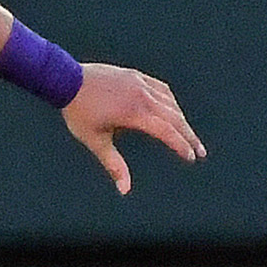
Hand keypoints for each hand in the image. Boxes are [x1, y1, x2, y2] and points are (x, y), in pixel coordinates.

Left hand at [62, 63, 205, 193]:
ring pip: (170, 103)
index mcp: (134, 113)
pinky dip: (170, 102)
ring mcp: (140, 83)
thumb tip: (124, 190)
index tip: (190, 158)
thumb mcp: (95, 141)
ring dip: (181, 119)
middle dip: (188, 136)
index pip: (167, 131)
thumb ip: (113, 165)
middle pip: (175, 118)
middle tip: (200, 152)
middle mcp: (142, 96)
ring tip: (187, 135)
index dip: (181, 145)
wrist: (66, 79)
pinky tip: (172, 110)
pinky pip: (161, 89)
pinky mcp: (136, 76)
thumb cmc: (78, 112)